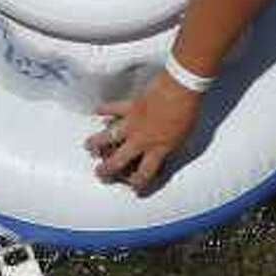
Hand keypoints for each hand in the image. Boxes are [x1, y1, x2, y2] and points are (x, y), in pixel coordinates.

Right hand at [87, 72, 199, 192]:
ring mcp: (132, 123)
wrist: (180, 89)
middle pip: (118, 160)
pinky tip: (97, 111)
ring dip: (96, 142)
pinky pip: (112, 108)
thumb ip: (170, 147)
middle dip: (107, 169)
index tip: (135, 186)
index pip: (145, 173)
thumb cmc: (187, 112)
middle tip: (100, 173)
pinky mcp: (129, 106)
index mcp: (157, 150)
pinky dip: (104, 109)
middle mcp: (141, 140)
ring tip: (88, 147)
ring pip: (108, 137)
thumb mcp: (184, 138)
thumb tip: (164, 151)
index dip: (138, 183)